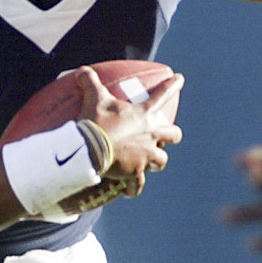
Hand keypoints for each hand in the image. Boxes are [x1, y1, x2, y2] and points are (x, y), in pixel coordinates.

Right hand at [61, 67, 183, 210]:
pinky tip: (130, 192)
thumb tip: (81, 70)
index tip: (180, 79)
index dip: (172, 85)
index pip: (161, 94)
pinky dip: (134, 188)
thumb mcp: (94, 98)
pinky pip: (138, 184)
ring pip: (161, 161)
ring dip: (156, 162)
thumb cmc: (96, 122)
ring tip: (149, 164)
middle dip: (172, 136)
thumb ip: (90, 82)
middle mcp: (150, 135)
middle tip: (166, 138)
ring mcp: (145, 155)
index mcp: (143, 115)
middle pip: (173, 135)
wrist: (91, 149)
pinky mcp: (136, 172)